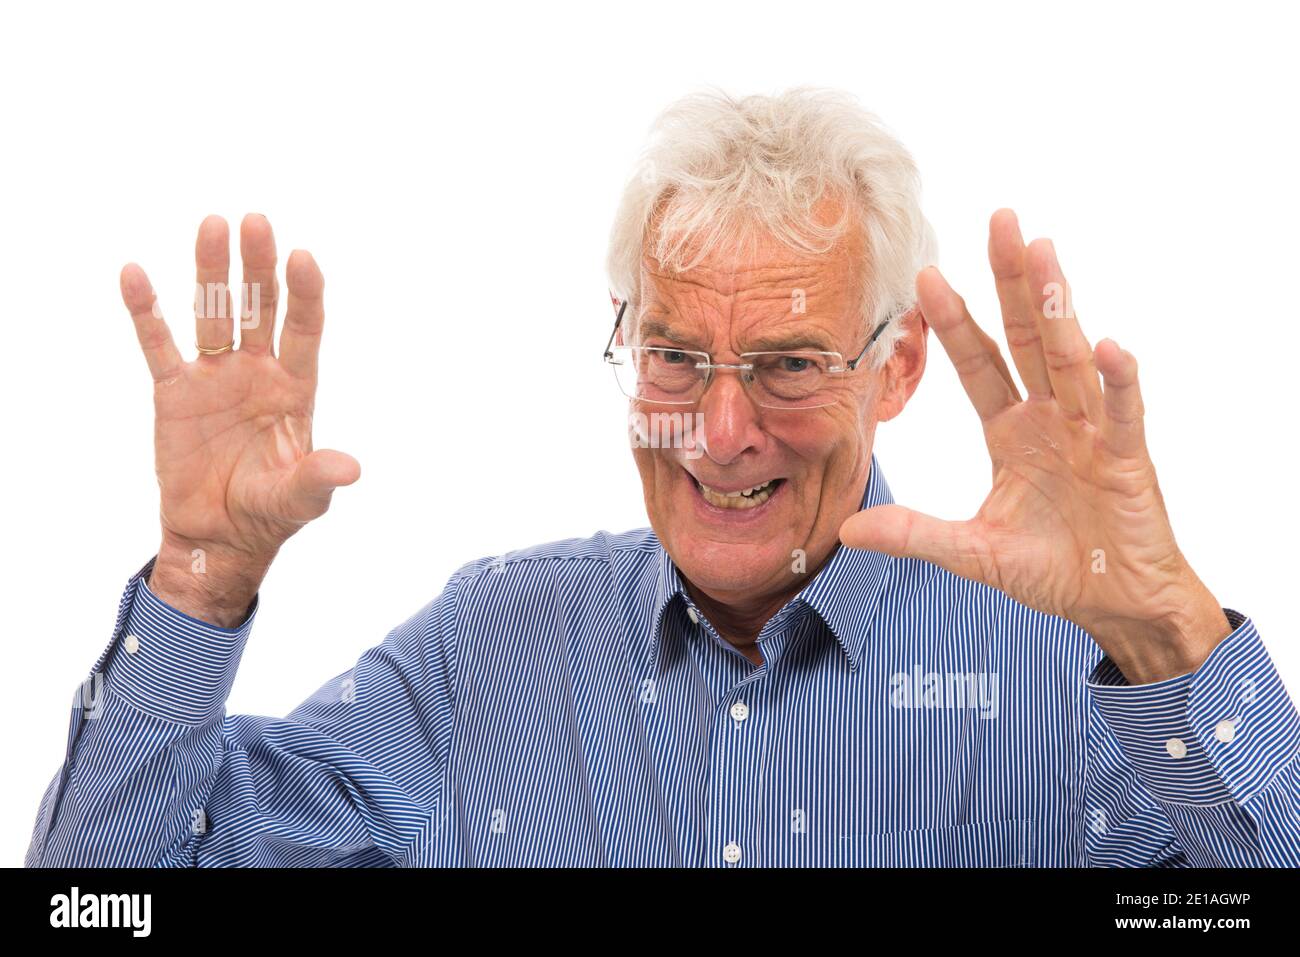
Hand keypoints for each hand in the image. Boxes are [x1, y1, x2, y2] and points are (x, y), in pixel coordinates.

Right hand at [122, 214, 359, 625]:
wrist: (219, 536)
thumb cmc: (269, 515)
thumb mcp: (300, 499)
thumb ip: (318, 477)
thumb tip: (350, 469)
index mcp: (294, 389)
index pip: (303, 330)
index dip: (304, 294)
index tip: (302, 257)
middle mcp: (257, 372)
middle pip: (260, 308)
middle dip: (259, 266)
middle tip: (256, 221)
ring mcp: (215, 377)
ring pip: (213, 313)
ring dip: (212, 272)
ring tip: (212, 225)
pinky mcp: (174, 391)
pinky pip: (158, 344)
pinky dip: (146, 311)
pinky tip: (136, 274)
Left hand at [840, 209, 1229, 682]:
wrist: (1114, 603)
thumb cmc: (1053, 569)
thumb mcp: (973, 553)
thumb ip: (916, 534)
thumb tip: (848, 528)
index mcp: (1012, 432)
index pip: (978, 365)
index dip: (954, 322)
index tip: (927, 275)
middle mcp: (1050, 418)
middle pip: (1025, 337)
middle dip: (1010, 280)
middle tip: (999, 219)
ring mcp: (1090, 431)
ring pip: (1069, 357)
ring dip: (1056, 306)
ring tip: (1041, 253)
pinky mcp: (1126, 457)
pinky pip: (1121, 412)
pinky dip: (1117, 380)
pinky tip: (1108, 346)